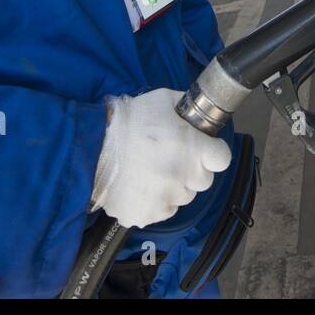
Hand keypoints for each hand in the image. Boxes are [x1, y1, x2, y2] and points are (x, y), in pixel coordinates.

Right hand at [90, 88, 231, 227]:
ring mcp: (167, 198)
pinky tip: (138, 185)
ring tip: (149, 171)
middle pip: (203, 180)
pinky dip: (152, 202)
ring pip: (181, 197)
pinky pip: (160, 211)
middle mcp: (185, 176)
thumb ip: (187, 108)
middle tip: (168, 158)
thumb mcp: (164, 100)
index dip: (212, 152)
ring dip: (171, 187)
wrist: (92, 145)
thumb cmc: (130, 119)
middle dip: (190, 170)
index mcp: (194, 148)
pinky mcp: (147, 215)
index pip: (221, 158)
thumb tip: (199, 111)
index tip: (201, 149)